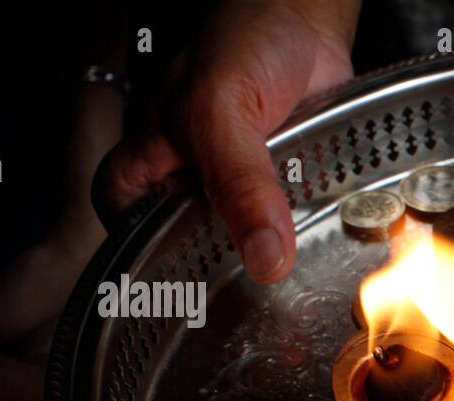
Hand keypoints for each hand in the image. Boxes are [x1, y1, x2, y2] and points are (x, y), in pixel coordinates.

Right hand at [93, 0, 358, 283]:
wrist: (310, 20)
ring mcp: (246, 188)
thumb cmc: (246, 40)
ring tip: (296, 303)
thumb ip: (240, 183)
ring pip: (249, 245)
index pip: (126, 228)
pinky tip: (327, 257)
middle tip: (250, 318)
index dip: (140, 266)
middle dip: (221, 281)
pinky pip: (297, 228)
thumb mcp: (223, 111)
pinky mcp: (291, 189)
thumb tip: (264, 257)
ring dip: (275, 266)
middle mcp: (196, 182)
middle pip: (193, 249)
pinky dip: (313, 241)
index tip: (171, 303)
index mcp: (151, 165)